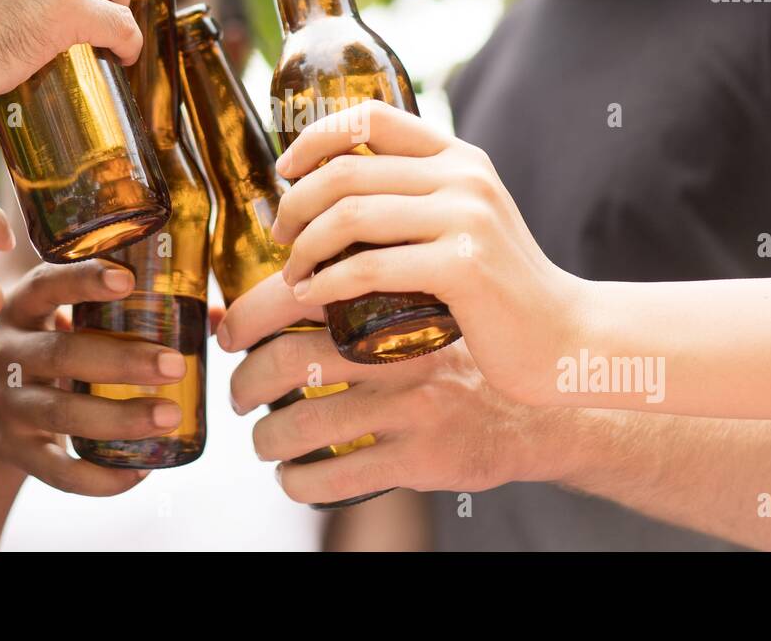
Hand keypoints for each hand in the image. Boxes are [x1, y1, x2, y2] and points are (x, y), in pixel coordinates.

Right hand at [0, 261, 187, 495]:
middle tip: (175, 365)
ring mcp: (8, 405)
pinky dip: (100, 477)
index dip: (83, 279)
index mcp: (26, 309)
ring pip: (62, 413)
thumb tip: (219, 317)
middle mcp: (10, 353)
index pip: (48, 284)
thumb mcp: (74, 324)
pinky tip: (140, 472)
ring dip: (120, 418)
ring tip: (170, 417)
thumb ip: (133, 313)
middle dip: (122, 360)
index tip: (127, 279)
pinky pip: (58, 470)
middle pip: (62, 353)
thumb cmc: (58, 356)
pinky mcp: (16, 451)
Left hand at [221, 273, 584, 503]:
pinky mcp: (423, 456)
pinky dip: (299, 481)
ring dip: (267, 437)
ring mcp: (412, 404)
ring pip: (303, 422)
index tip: (229, 332)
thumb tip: (268, 288)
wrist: (541, 405)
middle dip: (244, 382)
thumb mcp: (419, 304)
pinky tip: (295, 476)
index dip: (247, 315)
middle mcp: (400, 347)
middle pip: (287, 359)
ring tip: (265, 439)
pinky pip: (337, 475)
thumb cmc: (464, 352)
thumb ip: (356, 293)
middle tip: (240, 393)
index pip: (299, 294)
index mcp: (395, 300)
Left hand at [269, 100, 584, 408]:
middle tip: (281, 240)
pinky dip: (328, 282)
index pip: (371, 117)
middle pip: (347, 171)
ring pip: (351, 215)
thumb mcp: (464, 220)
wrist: (565, 337)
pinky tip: (313, 297)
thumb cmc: (498, 288)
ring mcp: (466, 217)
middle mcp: (464, 176)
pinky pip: (369, 265)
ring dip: (305, 248)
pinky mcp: (462, 266)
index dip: (315, 138)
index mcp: (459, 157)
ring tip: (293, 276)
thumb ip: (416, 196)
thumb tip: (330, 191)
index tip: (284, 173)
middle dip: (296, 206)